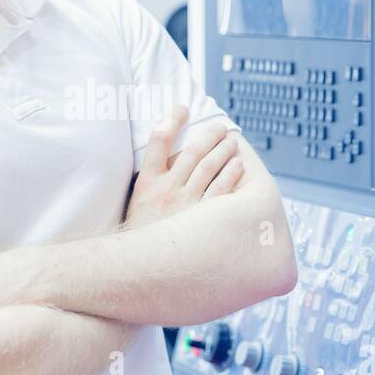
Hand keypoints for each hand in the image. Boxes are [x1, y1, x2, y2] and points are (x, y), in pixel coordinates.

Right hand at [123, 105, 243, 228]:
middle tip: (220, 127)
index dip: (171, 119)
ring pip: (209, 166)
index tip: (182, 108)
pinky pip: (221, 191)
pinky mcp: (202, 219)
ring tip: (231, 142)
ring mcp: (186, 203)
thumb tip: (165, 156)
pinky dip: (231, 174)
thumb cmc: (142, 231)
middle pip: (193, 150)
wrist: (142, 266)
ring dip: (223, 149)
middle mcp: (167, 188)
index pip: (159, 139)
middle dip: (209, 134)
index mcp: (147, 181)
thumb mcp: (136, 202)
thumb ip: (149, 179)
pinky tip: (237, 165)